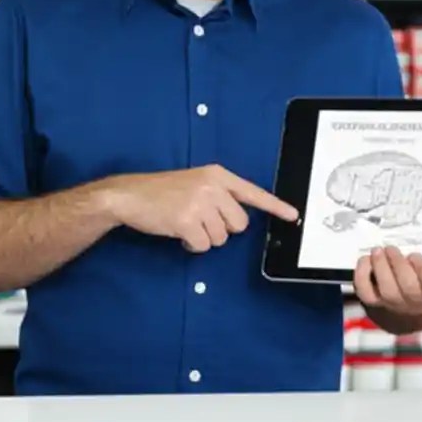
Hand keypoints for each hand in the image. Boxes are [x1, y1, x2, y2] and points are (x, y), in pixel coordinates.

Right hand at [103, 164, 298, 252]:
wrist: (129, 195)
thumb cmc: (161, 192)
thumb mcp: (193, 183)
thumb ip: (217, 195)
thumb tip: (237, 220)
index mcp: (216, 175)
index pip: (252, 192)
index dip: (275, 206)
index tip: (292, 215)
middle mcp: (212, 186)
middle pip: (239, 224)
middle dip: (221, 229)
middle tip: (199, 221)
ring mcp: (200, 203)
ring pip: (221, 238)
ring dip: (204, 238)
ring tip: (184, 224)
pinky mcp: (187, 221)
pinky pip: (204, 246)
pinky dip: (192, 245)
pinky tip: (178, 232)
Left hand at [355, 244, 421, 318]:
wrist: (407, 315)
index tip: (417, 256)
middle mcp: (419, 306)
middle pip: (407, 289)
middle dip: (398, 266)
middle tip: (392, 248)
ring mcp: (395, 307)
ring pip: (385, 290)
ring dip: (380, 267)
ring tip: (379, 251)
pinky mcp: (374, 304)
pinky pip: (365, 292)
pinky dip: (361, 275)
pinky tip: (364, 260)